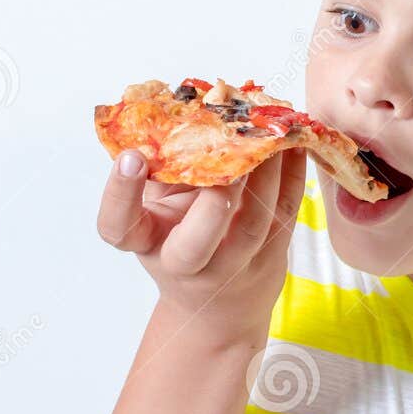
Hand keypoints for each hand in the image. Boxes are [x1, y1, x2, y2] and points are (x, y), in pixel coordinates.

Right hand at [96, 146, 305, 340]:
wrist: (218, 305)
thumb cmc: (180, 237)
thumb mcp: (158, 207)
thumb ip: (158, 168)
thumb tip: (164, 108)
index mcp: (147, 242)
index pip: (119, 227)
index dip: (120, 195)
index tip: (131, 156)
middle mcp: (186, 263)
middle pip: (196, 243)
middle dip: (212, 198)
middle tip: (225, 150)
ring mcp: (233, 266)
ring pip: (252, 224)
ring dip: (264, 174)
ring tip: (267, 131)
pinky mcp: (271, 258)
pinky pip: (286, 214)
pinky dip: (293, 175)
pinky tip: (292, 143)